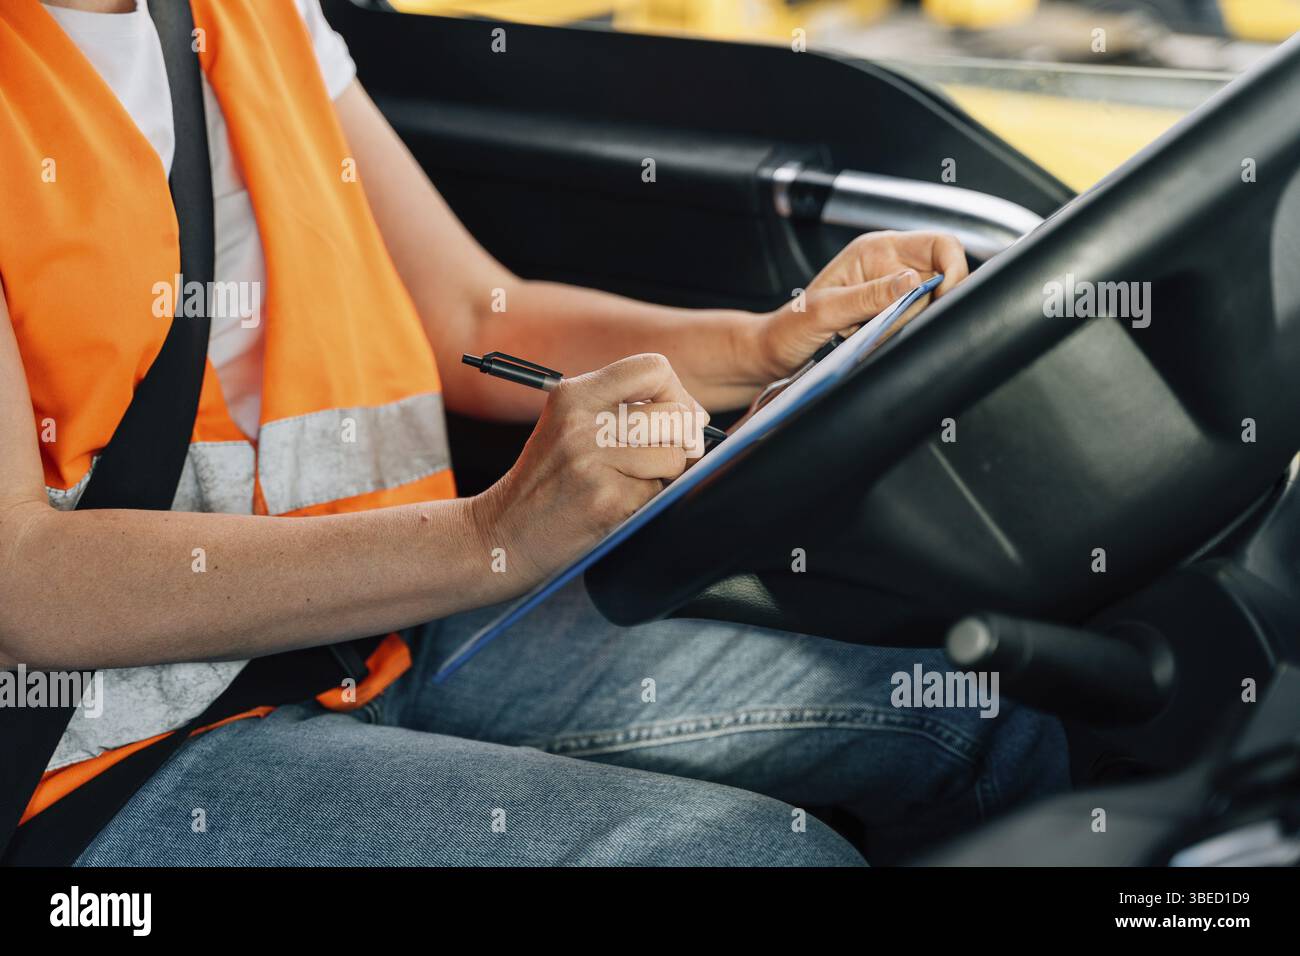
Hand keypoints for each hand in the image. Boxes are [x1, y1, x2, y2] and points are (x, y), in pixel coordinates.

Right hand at [469, 353, 706, 586]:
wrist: (504, 533)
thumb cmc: (549, 481)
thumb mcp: (572, 426)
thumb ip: (624, 409)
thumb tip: (695, 415)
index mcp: (574, 394)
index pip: (654, 368)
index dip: (677, 393)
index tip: (674, 417)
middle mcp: (582, 422)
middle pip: (674, 413)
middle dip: (680, 440)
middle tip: (659, 458)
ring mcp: (592, 462)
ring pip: (673, 456)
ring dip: (663, 476)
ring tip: (626, 484)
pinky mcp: (605, 500)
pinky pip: (658, 493)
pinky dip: (646, 502)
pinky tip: (614, 506)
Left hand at [751, 231, 968, 381]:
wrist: (771, 352)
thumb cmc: (788, 327)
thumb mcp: (825, 312)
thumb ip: (868, 296)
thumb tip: (913, 282)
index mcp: (875, 249)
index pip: (939, 244)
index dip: (953, 268)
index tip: (944, 298)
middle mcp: (888, 265)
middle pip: (941, 277)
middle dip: (924, 306)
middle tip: (887, 324)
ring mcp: (890, 290)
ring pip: (928, 305)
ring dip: (908, 324)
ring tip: (868, 332)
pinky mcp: (889, 314)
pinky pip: (913, 322)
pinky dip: (900, 334)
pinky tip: (871, 339)